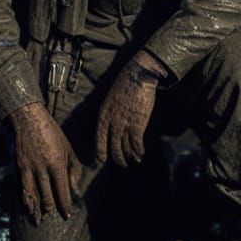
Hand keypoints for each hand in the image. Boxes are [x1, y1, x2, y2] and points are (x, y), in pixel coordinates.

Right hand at [8, 101, 82, 222]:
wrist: (29, 121)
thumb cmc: (53, 134)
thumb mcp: (68, 148)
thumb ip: (73, 168)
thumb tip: (75, 188)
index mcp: (57, 164)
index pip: (62, 191)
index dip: (65, 205)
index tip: (67, 215)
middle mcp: (42, 169)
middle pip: (47, 196)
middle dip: (52, 209)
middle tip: (56, 218)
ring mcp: (29, 169)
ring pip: (33, 195)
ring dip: (37, 209)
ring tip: (41, 220)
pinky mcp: (18, 168)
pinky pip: (21, 188)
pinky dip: (24, 200)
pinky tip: (26, 208)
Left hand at [95, 51, 163, 166]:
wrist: (138, 76)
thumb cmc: (126, 84)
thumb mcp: (111, 99)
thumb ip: (111, 114)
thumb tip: (113, 126)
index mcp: (103, 115)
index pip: (99, 138)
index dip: (100, 151)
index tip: (101, 160)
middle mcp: (112, 122)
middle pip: (113, 146)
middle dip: (117, 157)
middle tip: (121, 164)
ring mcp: (125, 124)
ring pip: (125, 147)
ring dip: (129, 156)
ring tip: (134, 160)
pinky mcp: (138, 123)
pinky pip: (136, 143)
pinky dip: (139, 150)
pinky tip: (141, 153)